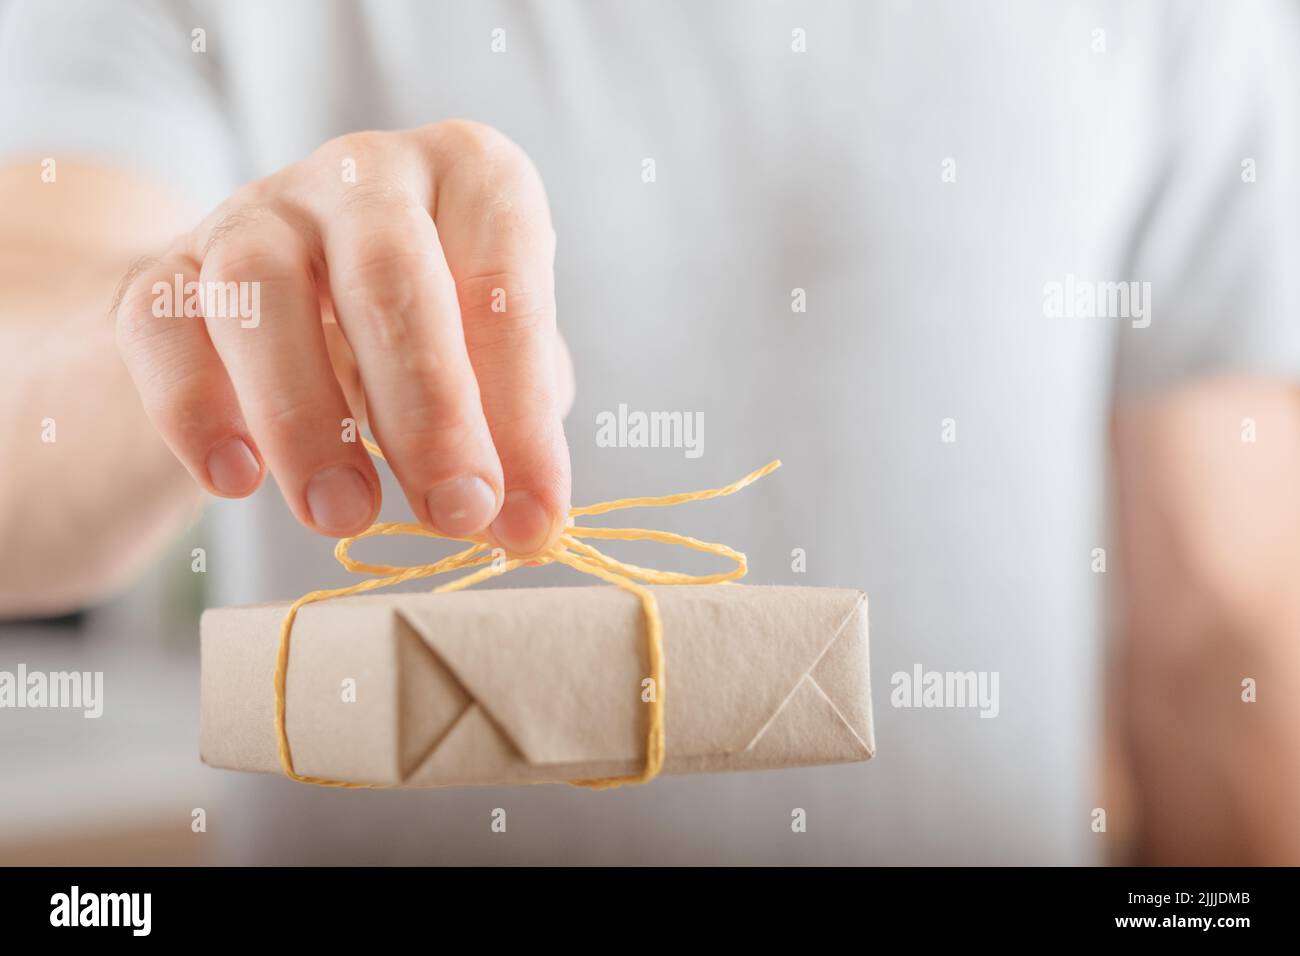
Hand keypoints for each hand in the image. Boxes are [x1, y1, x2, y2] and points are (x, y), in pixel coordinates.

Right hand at [114, 120, 571, 555]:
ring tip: (344, 516)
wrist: (284, 305)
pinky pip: (163, 329)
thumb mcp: (491, 356)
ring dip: (306, 419)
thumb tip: (527, 515)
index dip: (522, 408)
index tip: (529, 515)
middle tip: (455, 514)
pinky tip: (236, 480)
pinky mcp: (167, 267)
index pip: (505, 281)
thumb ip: (515, 420)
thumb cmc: (426, 331)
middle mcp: (365, 171)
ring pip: (261, 290)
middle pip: (389, 274)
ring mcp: (257, 208)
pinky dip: (195, 410)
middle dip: (430, 411)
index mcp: (469, 175)